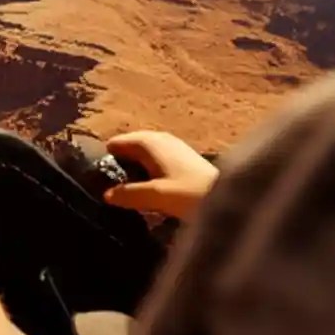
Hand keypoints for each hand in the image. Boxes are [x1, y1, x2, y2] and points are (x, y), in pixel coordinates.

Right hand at [103, 130, 217, 220]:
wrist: (232, 196)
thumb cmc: (191, 193)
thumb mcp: (155, 196)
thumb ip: (128, 194)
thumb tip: (106, 194)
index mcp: (149, 141)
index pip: (116, 143)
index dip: (107, 160)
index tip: (101, 182)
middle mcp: (159, 138)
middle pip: (129, 148)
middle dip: (121, 165)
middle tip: (115, 191)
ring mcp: (173, 146)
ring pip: (143, 155)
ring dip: (136, 171)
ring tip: (132, 194)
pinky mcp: (183, 157)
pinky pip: (156, 161)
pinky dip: (150, 173)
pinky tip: (152, 191)